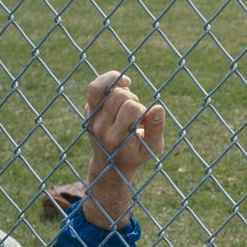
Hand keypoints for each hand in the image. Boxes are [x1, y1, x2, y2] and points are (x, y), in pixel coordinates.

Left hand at [82, 71, 164, 228]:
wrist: (110, 164)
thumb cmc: (136, 154)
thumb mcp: (153, 147)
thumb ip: (157, 128)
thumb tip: (158, 108)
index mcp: (116, 138)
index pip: (132, 108)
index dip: (143, 110)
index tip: (145, 122)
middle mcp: (100, 127)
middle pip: (120, 96)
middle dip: (134, 101)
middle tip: (137, 116)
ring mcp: (91, 118)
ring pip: (108, 90)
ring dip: (124, 93)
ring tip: (129, 104)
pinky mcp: (88, 110)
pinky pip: (96, 88)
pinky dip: (110, 81)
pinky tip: (123, 84)